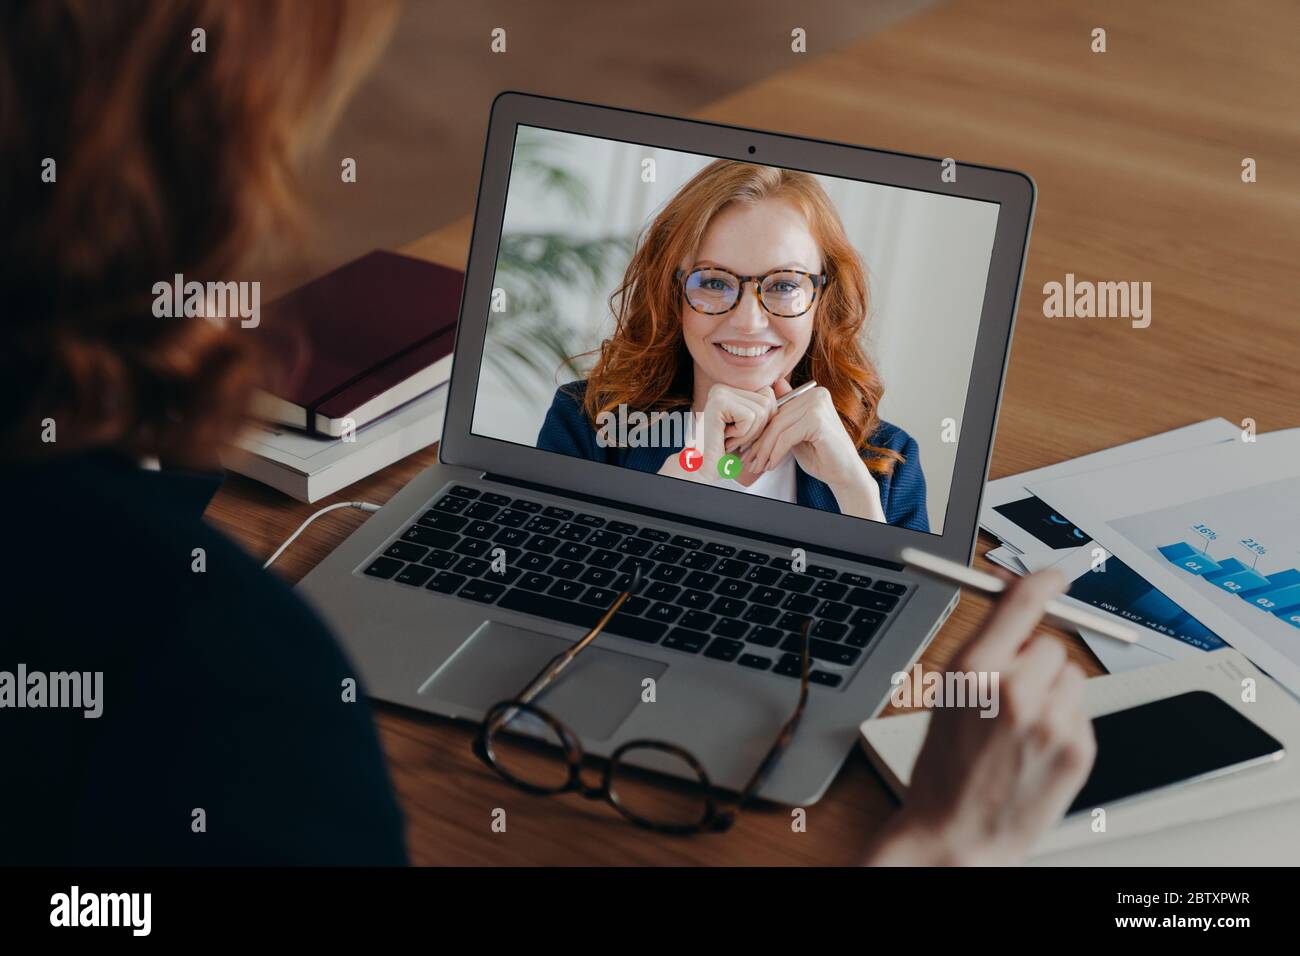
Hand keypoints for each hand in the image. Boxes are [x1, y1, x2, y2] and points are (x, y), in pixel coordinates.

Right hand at [657, 382, 774, 483]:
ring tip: (730, 439)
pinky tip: (725, 439)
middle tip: (736, 438)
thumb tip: (783, 384)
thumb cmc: (727, 453)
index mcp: (731, 390)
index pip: (768, 395)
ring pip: (761, 410)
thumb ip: (767, 407)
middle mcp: (724, 387)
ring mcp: (720, 392)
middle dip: (759, 427)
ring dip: (749, 433)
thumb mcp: (753, 428)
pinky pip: (751, 417)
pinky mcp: (719, 402)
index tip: (744, 433)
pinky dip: (743, 435)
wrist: (704, 469)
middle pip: (767, 401)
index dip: (765, 420)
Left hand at [741, 378, 882, 516]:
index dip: (760, 430)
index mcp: (812, 394)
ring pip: (778, 428)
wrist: (845, 474)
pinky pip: (786, 437)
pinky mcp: (817, 421)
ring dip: (764, 450)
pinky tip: (771, 465)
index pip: (778, 409)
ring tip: (757, 466)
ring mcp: (818, 405)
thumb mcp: (796, 434)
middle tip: (748, 460)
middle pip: (776, 418)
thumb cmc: (821, 455)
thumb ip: (784, 418)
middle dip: (759, 442)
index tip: (746, 447)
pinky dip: (775, 453)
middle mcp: (816, 395)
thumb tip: (762, 406)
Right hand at [864, 570, 1095, 865]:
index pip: (1022, 603)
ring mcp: (1052, 721)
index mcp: (973, 671)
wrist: (958, 835)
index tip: (1053, 575)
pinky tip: (1035, 745)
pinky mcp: (1079, 748)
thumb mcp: (947, 694)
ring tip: (1023, 723)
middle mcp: (1016, 691)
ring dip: (1053, 689)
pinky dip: (1063, 719)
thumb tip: (1015, 601)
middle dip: (1035, 657)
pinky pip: (1081, 710)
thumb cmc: (944, 769)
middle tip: (1011, 687)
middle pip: (1050, 642)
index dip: (1041, 582)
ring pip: (1071, 675)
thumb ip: (984, 647)